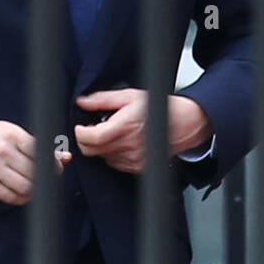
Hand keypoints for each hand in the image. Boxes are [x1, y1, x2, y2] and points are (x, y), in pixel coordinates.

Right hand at [0, 117, 69, 204]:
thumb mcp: (8, 131)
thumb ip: (34, 144)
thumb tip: (64, 156)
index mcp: (12, 135)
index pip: (42, 152)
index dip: (53, 164)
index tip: (56, 168)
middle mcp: (3, 151)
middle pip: (35, 172)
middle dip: (44, 179)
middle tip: (46, 181)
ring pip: (24, 186)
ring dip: (33, 191)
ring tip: (35, 189)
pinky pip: (8, 196)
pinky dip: (20, 199)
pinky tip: (22, 196)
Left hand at [73, 90, 211, 173]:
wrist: (183, 123)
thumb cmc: (159, 107)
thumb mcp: (130, 96)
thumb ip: (103, 99)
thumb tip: (82, 101)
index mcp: (124, 126)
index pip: (91, 138)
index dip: (80, 133)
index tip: (81, 127)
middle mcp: (128, 145)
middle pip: (92, 151)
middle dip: (87, 140)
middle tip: (92, 130)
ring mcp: (133, 159)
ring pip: (102, 158)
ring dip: (102, 148)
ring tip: (113, 134)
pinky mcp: (138, 167)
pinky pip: (115, 164)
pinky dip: (113, 155)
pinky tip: (123, 143)